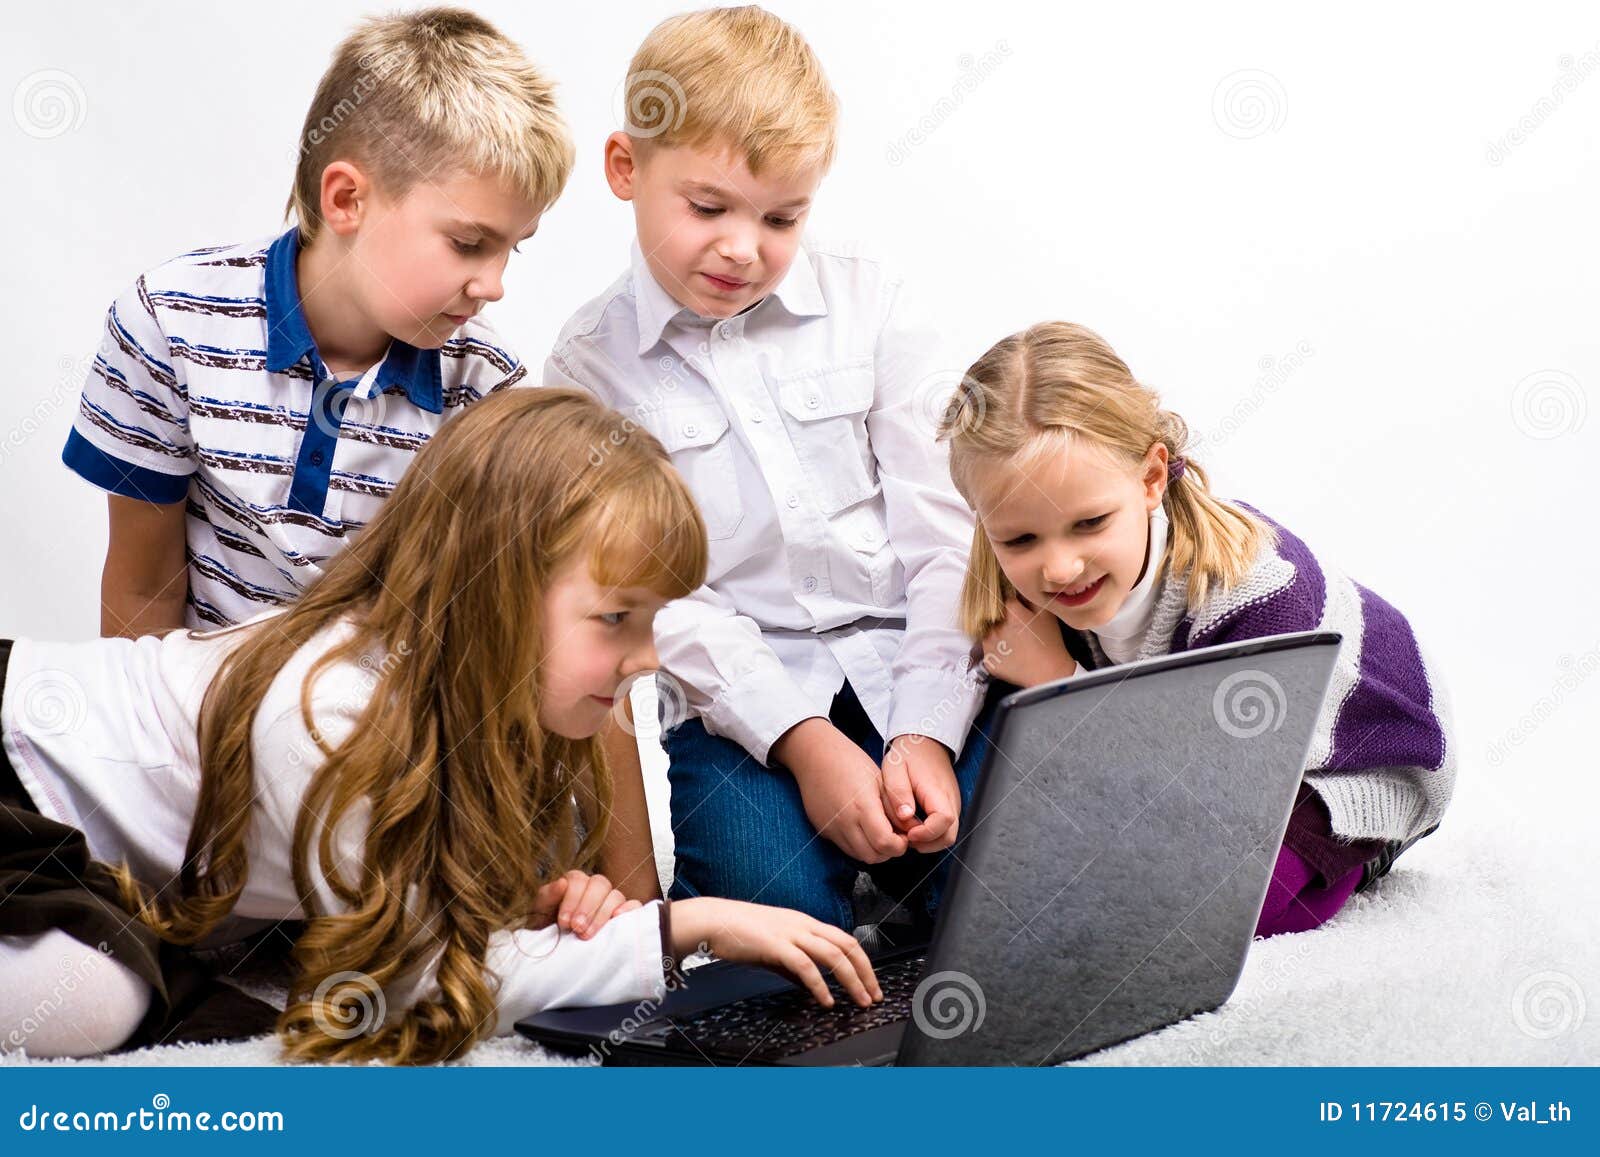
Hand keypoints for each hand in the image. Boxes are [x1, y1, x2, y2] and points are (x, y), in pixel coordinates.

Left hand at [528, 869, 641, 938]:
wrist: (555, 950)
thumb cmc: (548, 928)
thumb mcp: (540, 912)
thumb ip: (548, 896)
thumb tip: (561, 882)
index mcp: (574, 883)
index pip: (578, 880)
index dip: (572, 899)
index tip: (564, 922)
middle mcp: (594, 888)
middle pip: (600, 884)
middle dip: (588, 907)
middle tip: (577, 928)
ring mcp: (611, 900)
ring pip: (615, 895)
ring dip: (603, 914)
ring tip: (588, 934)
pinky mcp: (623, 914)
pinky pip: (634, 906)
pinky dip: (629, 910)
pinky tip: (618, 919)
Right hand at [670, 897, 881, 1007]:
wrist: (712, 921)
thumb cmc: (739, 933)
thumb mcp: (774, 949)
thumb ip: (794, 966)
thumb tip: (811, 985)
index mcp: (804, 922)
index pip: (844, 939)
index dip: (863, 962)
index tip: (871, 983)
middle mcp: (803, 924)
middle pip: (847, 945)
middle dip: (866, 972)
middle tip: (874, 995)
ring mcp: (791, 932)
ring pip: (833, 953)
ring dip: (852, 979)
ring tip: (860, 1000)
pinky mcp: (776, 944)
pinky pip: (805, 965)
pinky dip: (820, 984)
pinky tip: (827, 1000)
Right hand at [773, 718, 908, 863]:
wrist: (815, 756)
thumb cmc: (850, 762)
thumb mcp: (880, 779)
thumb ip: (895, 807)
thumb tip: (910, 828)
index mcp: (863, 806)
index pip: (885, 843)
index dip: (900, 845)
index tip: (905, 836)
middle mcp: (846, 822)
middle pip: (873, 856)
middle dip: (889, 851)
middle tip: (895, 836)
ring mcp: (832, 828)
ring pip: (859, 856)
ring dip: (874, 851)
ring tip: (880, 832)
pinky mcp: (824, 830)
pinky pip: (846, 848)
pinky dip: (859, 846)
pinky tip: (864, 829)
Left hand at [880, 735, 961, 852]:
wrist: (926, 742)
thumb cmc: (909, 754)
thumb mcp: (895, 768)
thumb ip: (898, 793)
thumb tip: (905, 816)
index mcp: (938, 790)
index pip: (944, 821)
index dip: (927, 833)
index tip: (909, 833)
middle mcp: (951, 800)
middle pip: (949, 835)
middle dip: (928, 843)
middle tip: (906, 838)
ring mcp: (952, 804)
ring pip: (948, 835)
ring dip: (929, 841)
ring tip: (908, 833)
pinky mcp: (949, 807)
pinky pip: (945, 828)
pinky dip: (931, 834)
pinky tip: (914, 827)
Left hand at [980, 596, 1077, 687]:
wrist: (1049, 673)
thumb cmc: (1050, 643)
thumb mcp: (1045, 613)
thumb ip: (1029, 596)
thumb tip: (1018, 586)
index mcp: (1010, 613)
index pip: (1002, 599)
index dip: (1009, 604)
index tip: (1016, 610)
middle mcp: (996, 627)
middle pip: (992, 615)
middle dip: (1001, 618)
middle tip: (1017, 629)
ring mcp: (990, 645)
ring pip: (987, 632)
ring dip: (996, 634)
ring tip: (1014, 642)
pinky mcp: (988, 660)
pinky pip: (987, 650)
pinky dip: (996, 650)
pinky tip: (1010, 653)